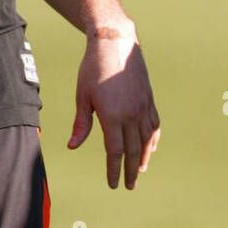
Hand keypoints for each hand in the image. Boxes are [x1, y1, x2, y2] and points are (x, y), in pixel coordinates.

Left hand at [67, 23, 160, 189]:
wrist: (115, 42)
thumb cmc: (93, 68)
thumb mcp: (82, 95)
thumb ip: (81, 123)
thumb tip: (73, 146)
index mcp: (112, 115)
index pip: (115, 151)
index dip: (114, 170)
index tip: (113, 184)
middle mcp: (131, 113)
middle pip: (134, 150)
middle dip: (131, 170)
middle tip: (129, 185)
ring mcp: (143, 106)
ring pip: (147, 139)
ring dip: (145, 158)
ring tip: (141, 171)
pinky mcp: (149, 98)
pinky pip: (154, 124)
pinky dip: (154, 138)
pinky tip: (152, 147)